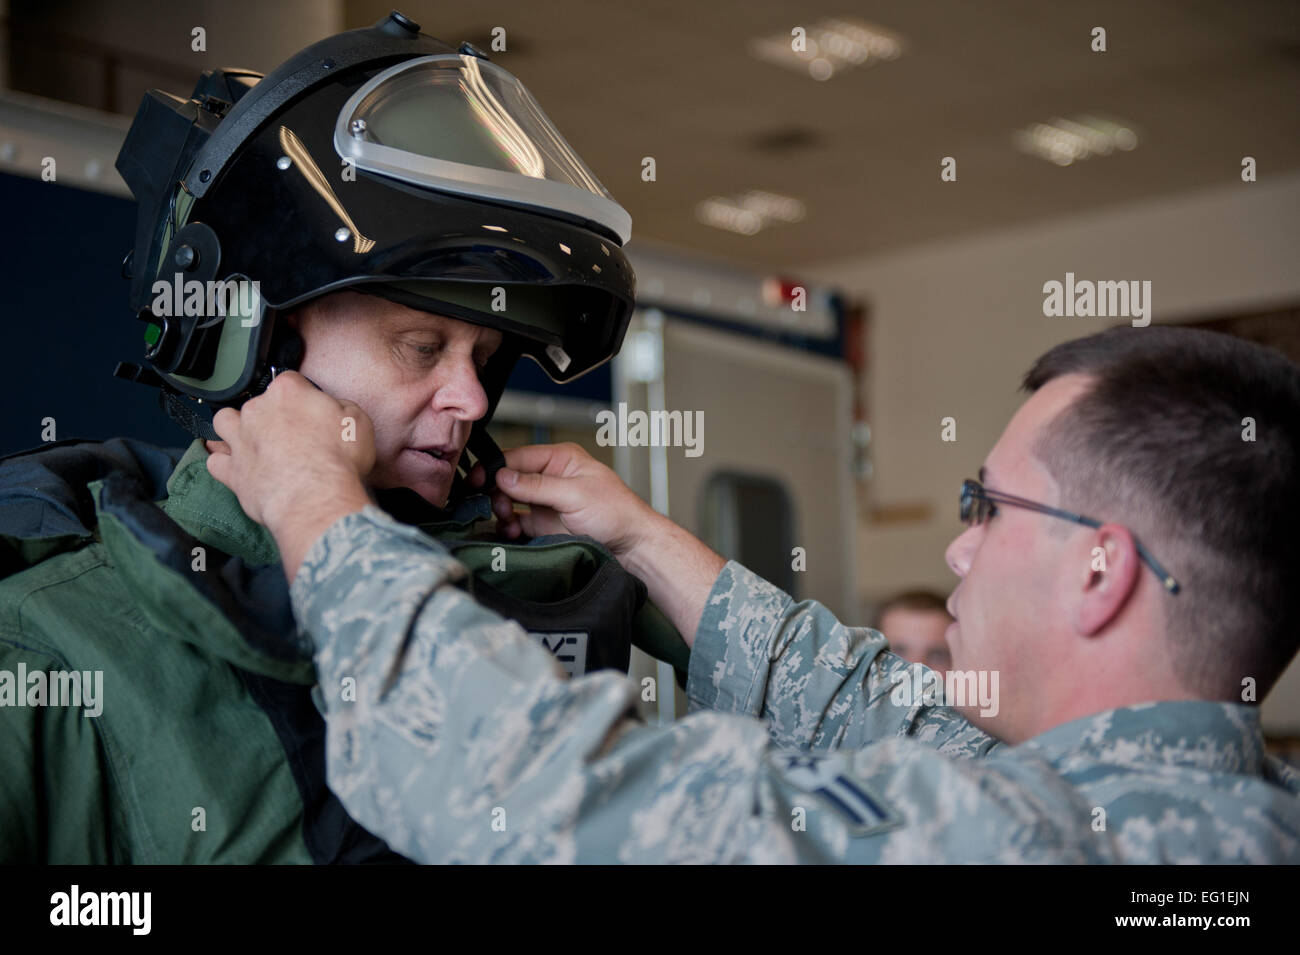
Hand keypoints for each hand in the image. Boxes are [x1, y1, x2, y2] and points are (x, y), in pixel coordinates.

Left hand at [205, 373, 374, 578]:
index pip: (289, 380)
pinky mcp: (233, 471)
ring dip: (234, 427)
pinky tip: (236, 466)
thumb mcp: (358, 420)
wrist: (316, 498)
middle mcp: (257, 409)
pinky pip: (216, 461)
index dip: (302, 395)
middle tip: (290, 432)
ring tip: (251, 439)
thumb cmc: (339, 459)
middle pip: (258, 401)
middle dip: (271, 413)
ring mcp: (240, 439)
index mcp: (288, 392)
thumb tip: (331, 407)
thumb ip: (339, 406)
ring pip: (224, 421)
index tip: (311, 409)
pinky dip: (224, 462)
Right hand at [472, 441, 724, 645]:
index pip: (517, 457)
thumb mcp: (575, 494)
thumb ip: (537, 485)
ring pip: (508, 501)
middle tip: (495, 505)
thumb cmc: (616, 513)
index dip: (495, 467)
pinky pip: (516, 521)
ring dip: (501, 510)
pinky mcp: (543, 524)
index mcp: (560, 459)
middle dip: (497, 492)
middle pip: (508, 479)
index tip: (477, 480)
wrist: (631, 547)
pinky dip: (508, 526)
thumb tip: (503, 475)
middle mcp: (549, 477)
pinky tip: (510, 531)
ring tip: (507, 520)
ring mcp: (545, 501)